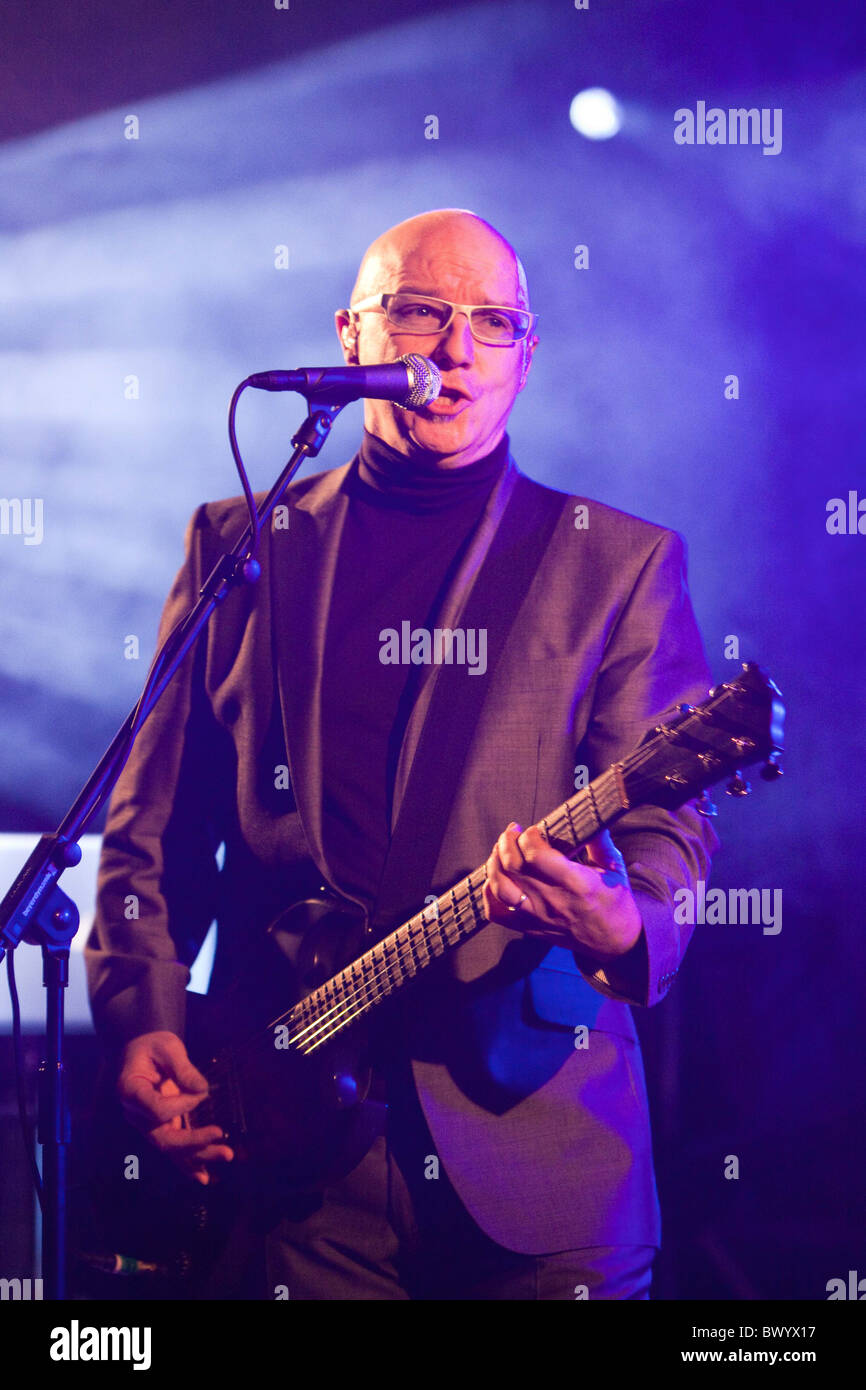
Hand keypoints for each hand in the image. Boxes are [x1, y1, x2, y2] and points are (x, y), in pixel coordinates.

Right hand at [117, 1030, 233, 1184]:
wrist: (142, 1050)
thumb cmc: (153, 1045)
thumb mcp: (166, 1046)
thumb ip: (182, 1067)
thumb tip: (202, 1090)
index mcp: (131, 1091)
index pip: (156, 1110)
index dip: (181, 1104)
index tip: (201, 1093)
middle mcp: (136, 1114)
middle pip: (163, 1139)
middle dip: (193, 1143)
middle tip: (221, 1137)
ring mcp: (147, 1125)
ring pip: (171, 1148)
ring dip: (199, 1155)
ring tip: (227, 1155)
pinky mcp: (161, 1128)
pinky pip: (174, 1149)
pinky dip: (189, 1163)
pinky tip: (206, 1176)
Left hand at [483, 822, 641, 959]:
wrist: (614, 942)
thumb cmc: (614, 901)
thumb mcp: (614, 868)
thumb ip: (599, 841)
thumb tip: (590, 814)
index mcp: (576, 883)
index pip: (536, 855)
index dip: (528, 836)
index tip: (534, 829)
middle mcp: (552, 900)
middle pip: (513, 867)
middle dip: (507, 842)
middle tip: (513, 832)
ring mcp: (537, 917)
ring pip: (500, 887)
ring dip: (494, 863)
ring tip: (500, 850)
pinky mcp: (529, 928)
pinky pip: (496, 913)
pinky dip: (489, 893)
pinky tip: (496, 878)